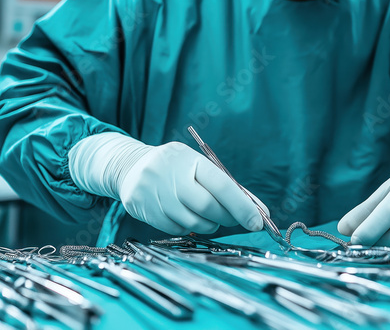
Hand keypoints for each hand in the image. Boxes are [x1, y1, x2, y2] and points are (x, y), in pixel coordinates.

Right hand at [117, 141, 266, 235]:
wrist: (131, 167)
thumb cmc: (176, 167)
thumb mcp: (198, 165)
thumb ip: (226, 186)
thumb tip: (258, 210)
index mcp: (189, 159)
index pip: (222, 185)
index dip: (242, 206)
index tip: (257, 222)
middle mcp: (170, 175)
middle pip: (208, 207)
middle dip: (227, 217)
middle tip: (234, 218)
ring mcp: (156, 194)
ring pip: (194, 223)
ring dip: (209, 224)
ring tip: (209, 216)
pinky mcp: (145, 211)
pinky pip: (177, 229)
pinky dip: (189, 227)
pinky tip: (187, 216)